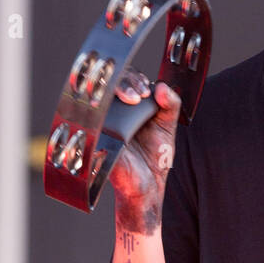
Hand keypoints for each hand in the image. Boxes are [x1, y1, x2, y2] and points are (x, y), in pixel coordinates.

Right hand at [108, 67, 180, 206]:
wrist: (147, 185)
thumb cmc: (154, 157)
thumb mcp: (168, 126)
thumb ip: (171, 104)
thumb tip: (161, 86)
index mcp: (127, 105)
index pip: (124, 78)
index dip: (134, 78)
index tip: (147, 91)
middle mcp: (112, 111)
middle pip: (109, 82)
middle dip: (126, 81)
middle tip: (140, 95)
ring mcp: (101, 123)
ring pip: (98, 95)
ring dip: (115, 91)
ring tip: (133, 99)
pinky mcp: (94, 136)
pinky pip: (92, 119)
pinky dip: (101, 111)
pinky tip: (116, 112)